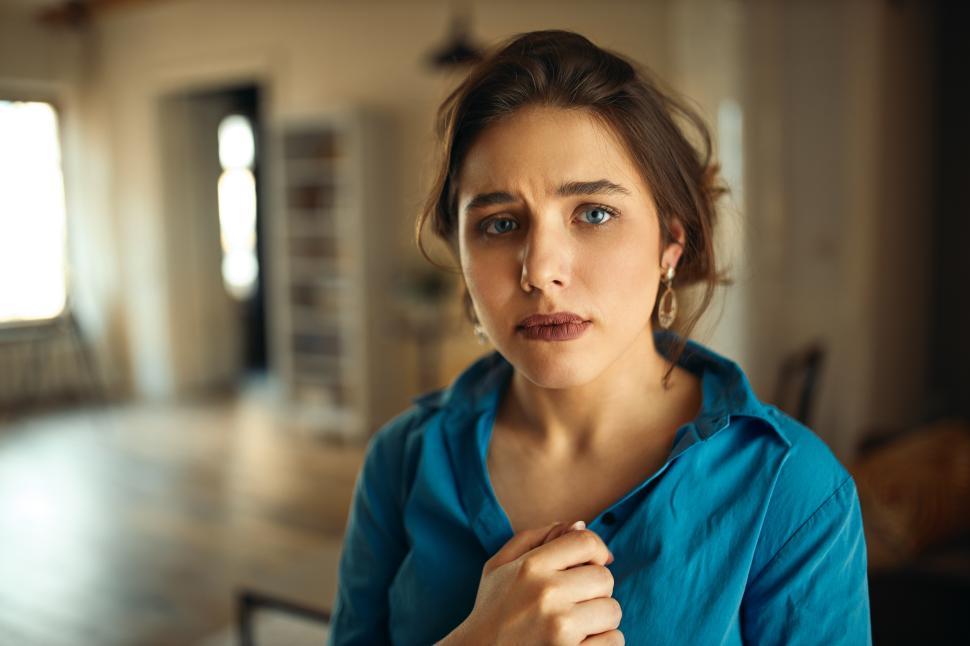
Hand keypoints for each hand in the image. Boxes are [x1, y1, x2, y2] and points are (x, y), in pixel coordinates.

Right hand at [441, 520, 622, 644]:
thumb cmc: (492, 610)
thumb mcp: (500, 566)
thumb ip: (536, 538)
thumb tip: (580, 525)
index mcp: (530, 566)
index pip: (586, 542)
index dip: (597, 550)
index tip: (593, 563)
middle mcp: (546, 593)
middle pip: (605, 577)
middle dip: (594, 589)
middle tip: (573, 601)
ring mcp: (560, 627)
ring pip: (612, 610)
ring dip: (599, 618)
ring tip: (575, 624)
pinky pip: (614, 641)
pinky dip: (601, 643)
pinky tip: (578, 642)